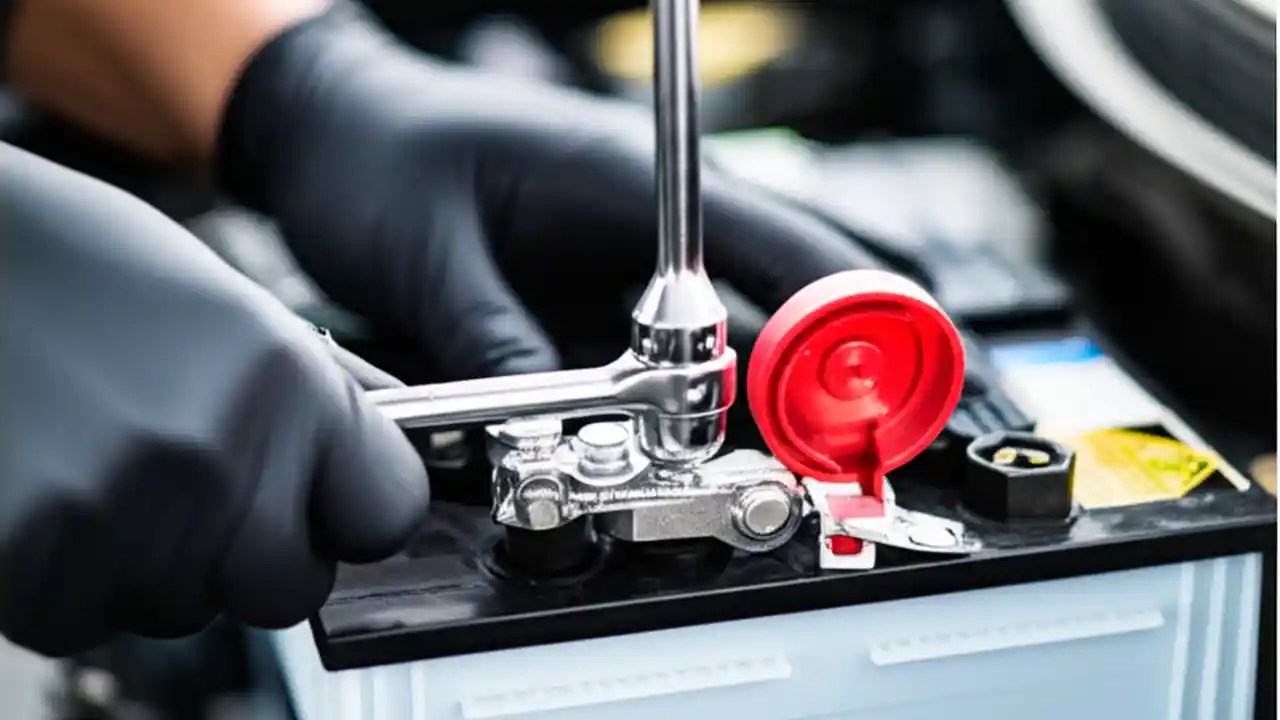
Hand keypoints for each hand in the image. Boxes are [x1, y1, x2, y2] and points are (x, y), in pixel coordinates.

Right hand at [0, 144, 428, 655]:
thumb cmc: (79, 265)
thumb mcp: (233, 304)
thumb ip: (322, 396)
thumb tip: (389, 455)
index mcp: (286, 383)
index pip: (387, 514)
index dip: (355, 511)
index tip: (328, 501)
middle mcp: (218, 456)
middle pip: (290, 587)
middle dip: (256, 556)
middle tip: (203, 491)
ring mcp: (123, 516)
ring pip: (185, 610)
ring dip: (158, 565)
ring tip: (108, 467)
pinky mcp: (30, 562)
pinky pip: (85, 622)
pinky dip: (71, 581)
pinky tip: (52, 495)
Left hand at [218, 3, 886, 379]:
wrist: (337, 129)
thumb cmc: (381, 152)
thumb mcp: (426, 253)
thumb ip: (492, 339)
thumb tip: (547, 427)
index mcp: (622, 178)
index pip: (771, 241)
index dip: (836, 317)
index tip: (866, 386)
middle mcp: (641, 216)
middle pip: (772, 292)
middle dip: (809, 370)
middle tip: (829, 444)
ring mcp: (623, 255)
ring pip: (727, 328)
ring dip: (753, 391)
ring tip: (770, 454)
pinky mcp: (594, 290)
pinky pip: (665, 350)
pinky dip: (690, 395)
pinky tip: (690, 434)